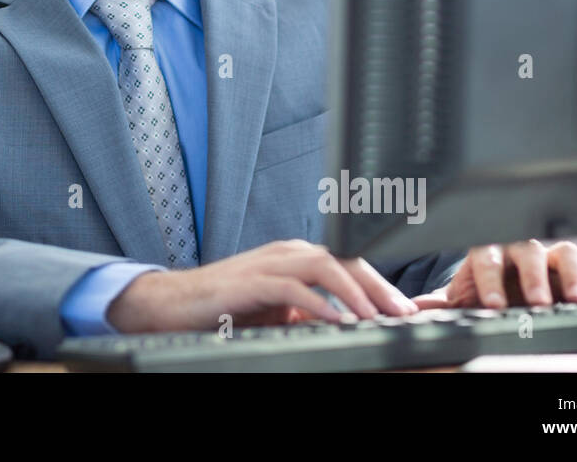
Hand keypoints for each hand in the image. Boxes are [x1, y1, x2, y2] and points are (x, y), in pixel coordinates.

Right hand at [106, 239, 418, 333]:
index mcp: (294, 257)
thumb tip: (342, 323)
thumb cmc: (224, 306)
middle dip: (376, 284)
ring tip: (376, 316)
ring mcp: (268, 264)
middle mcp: (285, 253)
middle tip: (401, 311)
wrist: (174, 303)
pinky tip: (336, 320)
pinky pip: (292, 288)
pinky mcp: (251, 281)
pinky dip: (318, 304)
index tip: (400, 308)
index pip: (345, 262)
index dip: (376, 283)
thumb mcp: (275, 310)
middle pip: (341, 258)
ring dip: (354, 291)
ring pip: (323, 265)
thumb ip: (307, 311)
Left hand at [411, 239, 576, 309]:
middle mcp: (521, 251)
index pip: (487, 256)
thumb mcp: (461, 298)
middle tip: (537, 302)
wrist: (505, 292)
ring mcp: (551, 258)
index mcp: (488, 253)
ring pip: (565, 251)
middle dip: (533, 276)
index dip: (490, 278)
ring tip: (573, 300)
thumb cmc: (484, 293)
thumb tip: (413, 308)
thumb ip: (441, 303)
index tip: (493, 304)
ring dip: (571, 275)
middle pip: (528, 250)